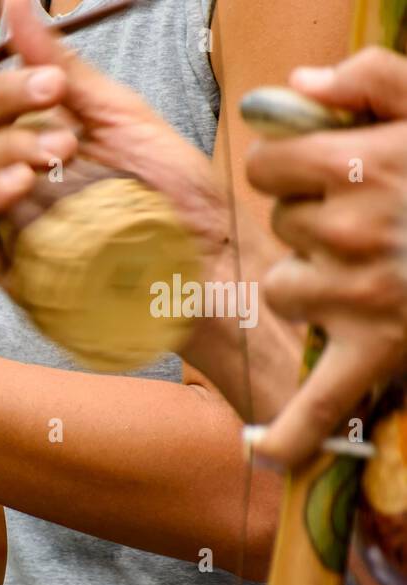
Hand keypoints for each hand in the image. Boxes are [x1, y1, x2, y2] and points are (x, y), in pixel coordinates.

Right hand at [0, 0, 225, 286]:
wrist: (205, 261)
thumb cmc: (173, 196)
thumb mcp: (122, 115)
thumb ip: (63, 65)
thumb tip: (16, 6)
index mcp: (37, 136)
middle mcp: (14, 176)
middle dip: (2, 98)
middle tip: (55, 91)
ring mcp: (8, 221)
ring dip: (1, 147)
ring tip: (60, 149)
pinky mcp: (8, 266)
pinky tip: (21, 181)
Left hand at [245, 48, 406, 466]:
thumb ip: (369, 79)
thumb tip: (296, 87)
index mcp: (354, 165)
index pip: (264, 167)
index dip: (290, 167)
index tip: (323, 170)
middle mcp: (346, 231)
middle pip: (278, 227)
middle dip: (311, 220)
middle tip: (375, 221)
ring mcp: (356, 296)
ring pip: (283, 287)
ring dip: (312, 280)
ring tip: (374, 269)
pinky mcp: (375, 351)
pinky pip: (320, 404)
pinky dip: (292, 434)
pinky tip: (261, 453)